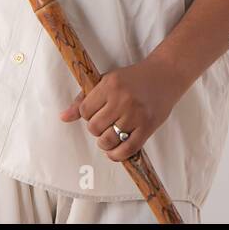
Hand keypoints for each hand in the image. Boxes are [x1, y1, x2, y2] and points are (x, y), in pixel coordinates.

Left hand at [58, 57, 187, 161]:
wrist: (165, 75)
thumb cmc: (133, 78)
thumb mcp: (107, 80)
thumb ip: (84, 98)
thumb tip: (63, 117)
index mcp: (110, 85)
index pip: (84, 111)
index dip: (87, 115)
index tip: (96, 112)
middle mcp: (122, 99)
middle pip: (94, 127)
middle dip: (96, 129)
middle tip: (105, 123)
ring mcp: (135, 114)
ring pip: (107, 140)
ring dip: (105, 143)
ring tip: (110, 136)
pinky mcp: (147, 127)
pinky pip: (126, 149)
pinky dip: (117, 154)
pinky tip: (115, 150)